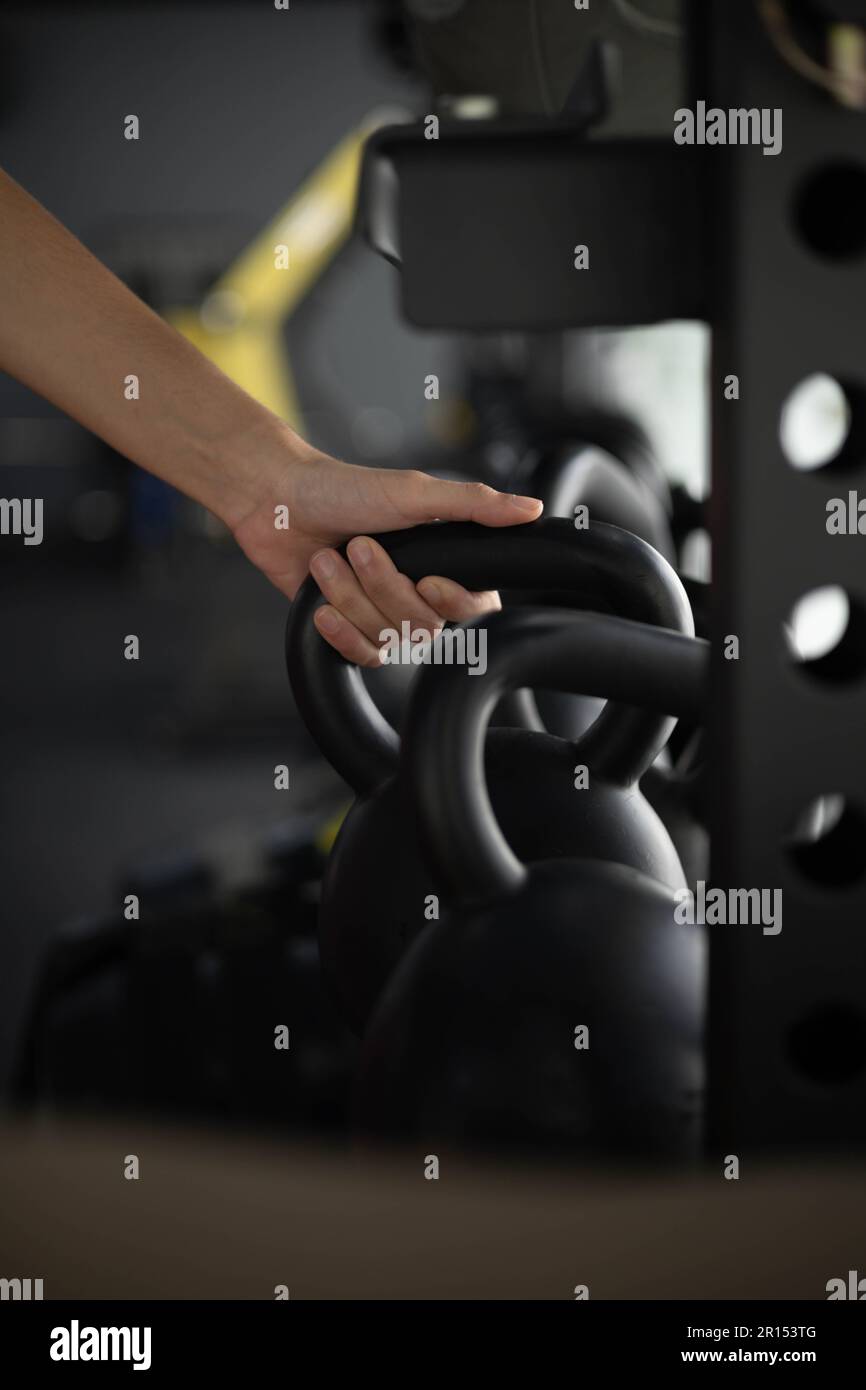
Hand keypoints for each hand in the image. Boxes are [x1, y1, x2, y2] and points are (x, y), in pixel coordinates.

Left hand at [230, 440, 542, 664]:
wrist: (279, 501)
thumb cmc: (345, 488)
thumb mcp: (415, 492)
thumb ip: (475, 505)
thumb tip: (532, 510)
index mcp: (446, 560)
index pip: (476, 607)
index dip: (451, 601)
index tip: (425, 577)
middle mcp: (419, 592)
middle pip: (425, 626)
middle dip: (382, 585)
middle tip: (357, 546)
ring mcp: (384, 614)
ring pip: (388, 638)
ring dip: (350, 596)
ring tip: (328, 559)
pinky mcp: (350, 631)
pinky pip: (363, 656)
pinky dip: (340, 632)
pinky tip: (322, 607)